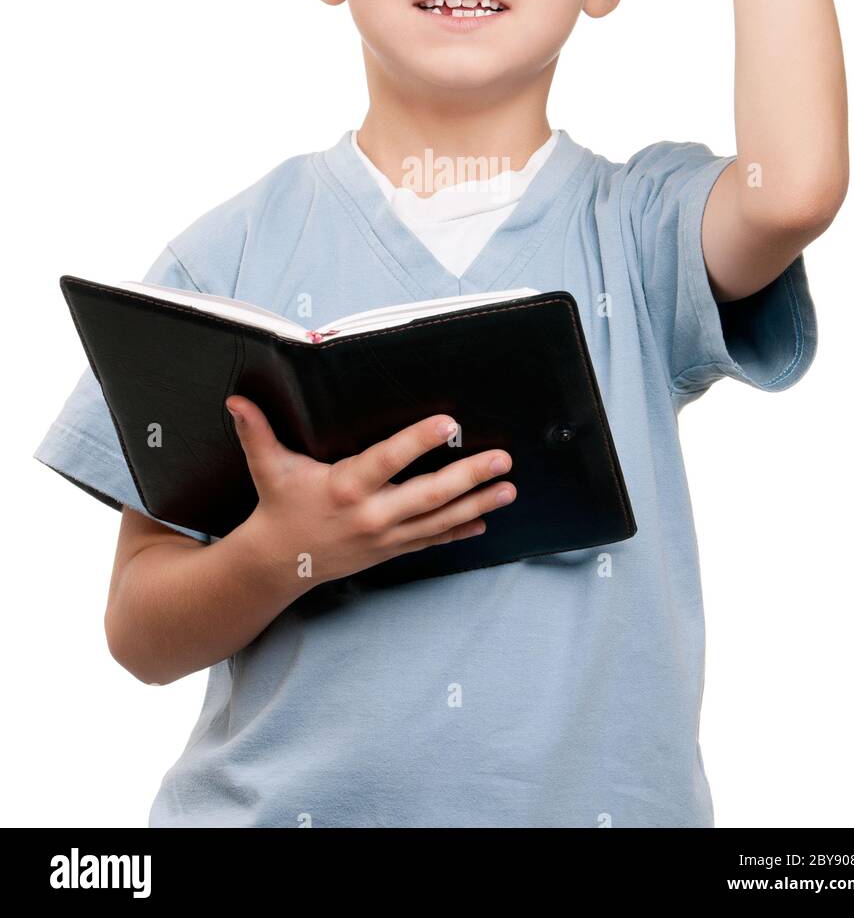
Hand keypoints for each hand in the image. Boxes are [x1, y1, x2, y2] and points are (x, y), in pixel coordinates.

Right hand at [224, 396, 515, 589]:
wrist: (278, 563)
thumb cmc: (279, 506)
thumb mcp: (269, 467)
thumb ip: (257, 431)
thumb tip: (236, 398)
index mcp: (345, 486)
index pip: (389, 459)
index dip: (419, 441)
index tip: (449, 424)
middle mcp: (370, 514)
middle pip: (428, 494)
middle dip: (469, 477)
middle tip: (501, 459)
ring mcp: (384, 537)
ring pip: (439, 520)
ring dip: (477, 504)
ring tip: (508, 488)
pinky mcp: (390, 550)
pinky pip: (432, 540)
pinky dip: (459, 531)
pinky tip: (485, 520)